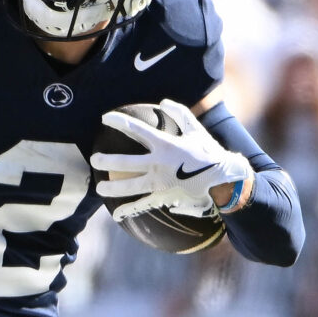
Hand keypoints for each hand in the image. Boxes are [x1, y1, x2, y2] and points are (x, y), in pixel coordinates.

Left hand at [90, 99, 251, 219]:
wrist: (223, 179)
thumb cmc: (209, 153)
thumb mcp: (196, 129)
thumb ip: (180, 114)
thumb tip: (164, 102)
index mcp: (164, 145)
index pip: (135, 130)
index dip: (118, 122)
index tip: (104, 118)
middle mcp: (157, 164)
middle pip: (125, 162)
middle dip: (106, 161)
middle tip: (94, 160)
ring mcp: (159, 182)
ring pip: (129, 186)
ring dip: (111, 188)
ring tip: (99, 188)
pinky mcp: (163, 197)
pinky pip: (142, 205)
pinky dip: (128, 210)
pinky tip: (116, 214)